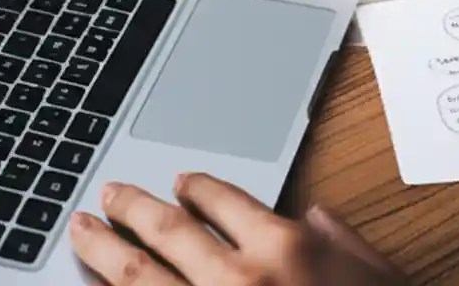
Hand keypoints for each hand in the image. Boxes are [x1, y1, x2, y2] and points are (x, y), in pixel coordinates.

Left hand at [69, 173, 406, 285]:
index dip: (196, 186)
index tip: (179, 182)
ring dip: (102, 250)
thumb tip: (314, 217)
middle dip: (132, 208)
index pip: (225, 200)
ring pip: (138, 276)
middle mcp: (237, 280)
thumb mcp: (376, 275)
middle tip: (108, 195)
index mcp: (286, 249)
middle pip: (168, 230)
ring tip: (81, 232)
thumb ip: (341, 241)